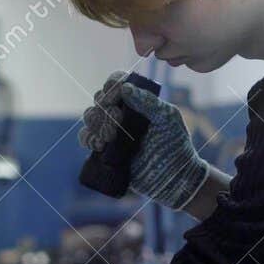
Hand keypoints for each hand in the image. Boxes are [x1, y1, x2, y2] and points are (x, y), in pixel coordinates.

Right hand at [78, 72, 209, 210]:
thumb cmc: (175, 146)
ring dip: (95, 123)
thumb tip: (125, 87)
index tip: (113, 94)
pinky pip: (87, 138)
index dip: (111, 85)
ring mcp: (113, 132)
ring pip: (90, 117)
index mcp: (138, 102)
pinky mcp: (106, 151)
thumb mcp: (167, 119)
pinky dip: (88, 138)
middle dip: (104, 108)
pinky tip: (100, 146)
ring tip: (110, 136)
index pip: (117, 83)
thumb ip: (149, 101)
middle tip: (118, 120)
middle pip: (100, 99)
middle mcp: (123, 114)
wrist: (173, 179)